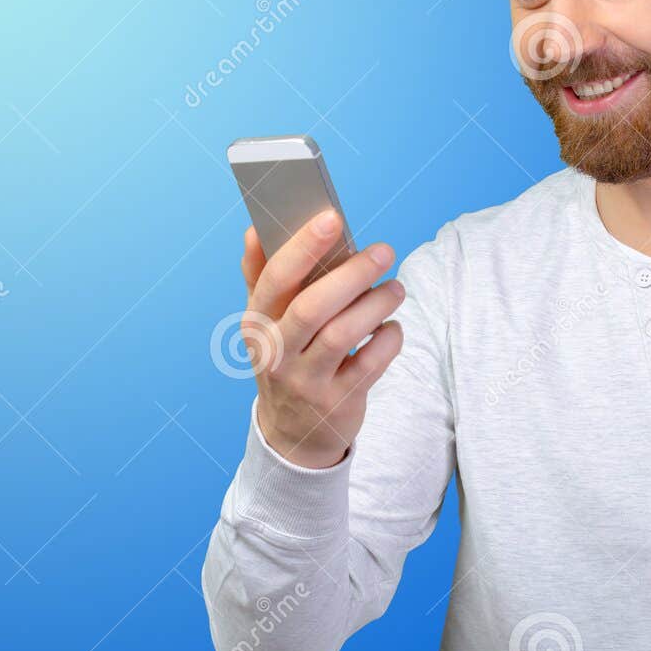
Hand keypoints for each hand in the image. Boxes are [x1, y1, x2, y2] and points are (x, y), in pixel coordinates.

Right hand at [239, 210, 404, 467]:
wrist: (292, 433)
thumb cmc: (285, 357)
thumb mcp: (266, 322)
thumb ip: (261, 274)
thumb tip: (255, 227)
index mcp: (258, 322)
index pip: (275, 278)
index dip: (303, 246)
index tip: (332, 217)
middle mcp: (276, 352)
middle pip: (312, 307)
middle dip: (351, 274)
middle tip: (384, 251)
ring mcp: (305, 380)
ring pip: (343, 335)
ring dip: (375, 305)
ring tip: (395, 288)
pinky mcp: (336, 401)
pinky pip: (369, 364)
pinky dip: (388, 340)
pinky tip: (392, 327)